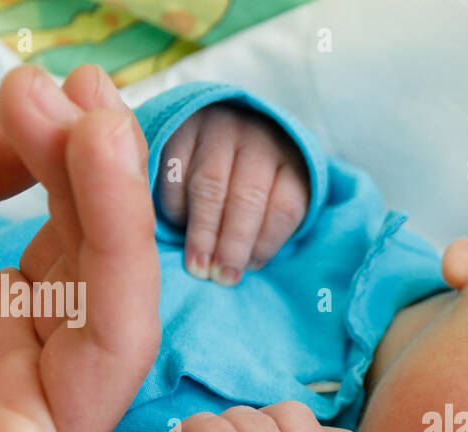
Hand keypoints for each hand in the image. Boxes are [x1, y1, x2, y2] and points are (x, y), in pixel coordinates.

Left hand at [0, 64, 176, 431]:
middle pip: (111, 286)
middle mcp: (22, 380)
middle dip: (112, 187)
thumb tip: (43, 109)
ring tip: (99, 137)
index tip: (66, 85)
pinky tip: (217, 336)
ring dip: (123, 239)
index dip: (83, 164)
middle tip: (93, 102)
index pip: (77, 241)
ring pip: (117, 345)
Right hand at [156, 102, 309, 285]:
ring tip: (197, 264)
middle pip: (247, 198)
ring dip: (202, 231)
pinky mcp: (181, 126)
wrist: (226, 120)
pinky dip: (175, 204)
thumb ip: (267, 228)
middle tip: (218, 276)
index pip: (284, 207)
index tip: (245, 270)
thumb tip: (243, 269)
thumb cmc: (256, 176)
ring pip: (210, 186)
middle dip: (233, 243)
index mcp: (292, 161)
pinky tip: (178, 225)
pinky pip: (175, 171)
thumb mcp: (276, 195)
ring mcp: (218, 128)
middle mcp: (258, 140)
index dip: (265, 244)